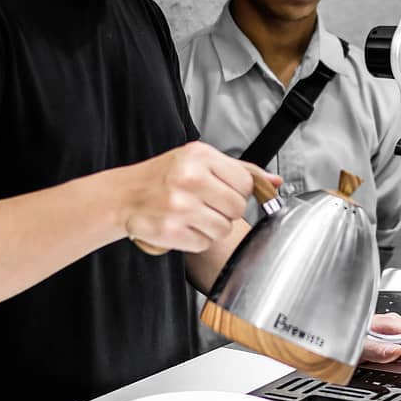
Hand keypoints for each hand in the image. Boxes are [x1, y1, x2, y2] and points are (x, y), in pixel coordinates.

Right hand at [121, 142, 279, 254]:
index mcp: (199, 156)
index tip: (223, 190)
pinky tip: (183, 225)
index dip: (238, 191)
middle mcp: (189, 179)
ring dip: (212, 227)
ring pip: (224, 229)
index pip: (245, 183)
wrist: (126, 196)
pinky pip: (204, 243)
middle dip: (226, 210)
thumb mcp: (200, 160)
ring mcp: (179, 206)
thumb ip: (240, 170)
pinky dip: (196, 239)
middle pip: (237, 208)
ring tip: (193, 214)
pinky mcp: (171, 231)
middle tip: (206, 203)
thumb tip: (275, 182)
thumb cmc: (165, 176)